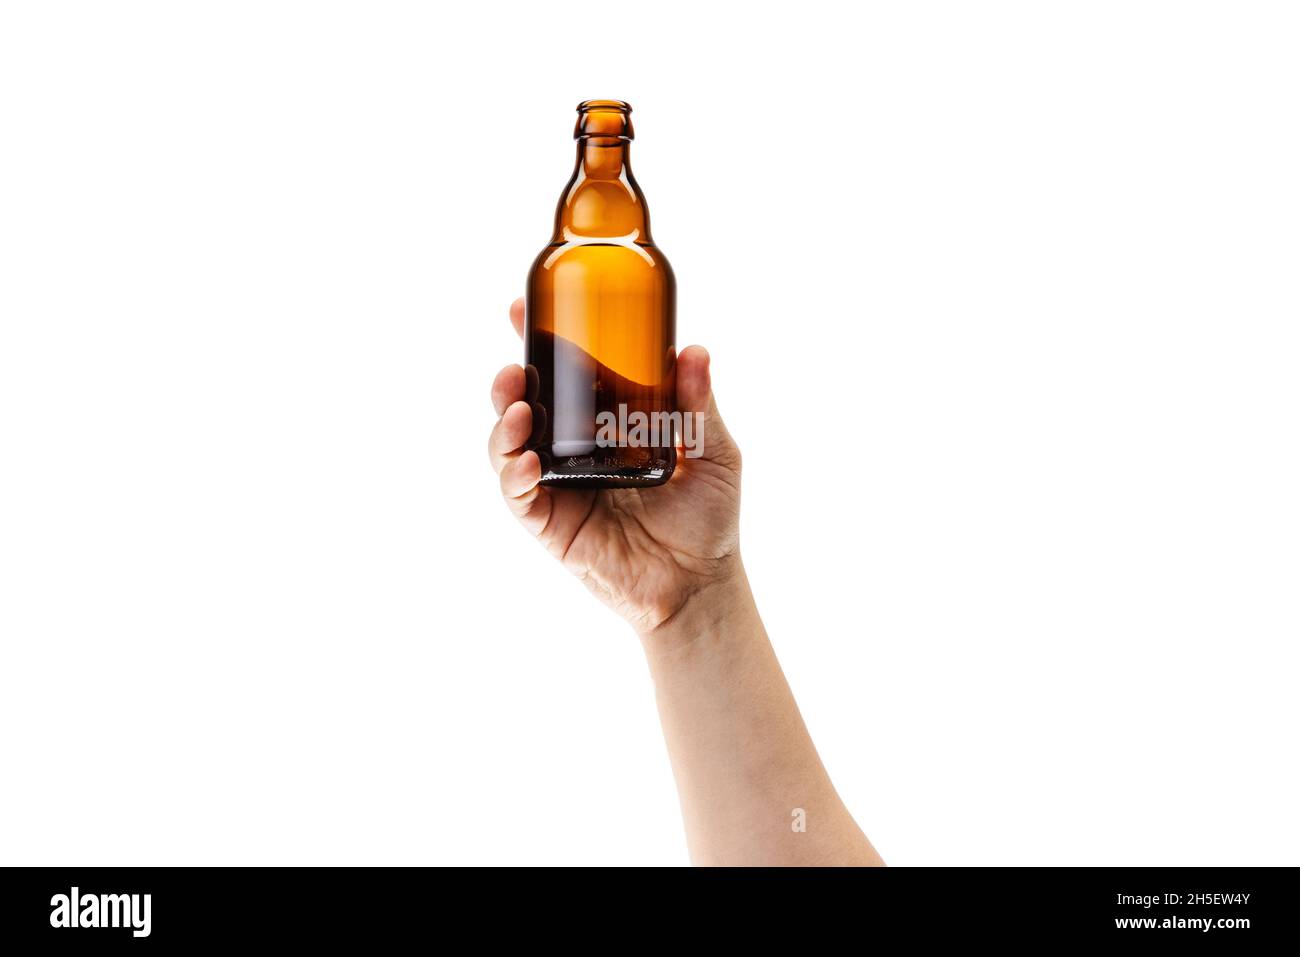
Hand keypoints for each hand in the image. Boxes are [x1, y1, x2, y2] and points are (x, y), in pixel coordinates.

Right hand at [489, 298, 742, 635]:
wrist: (700, 585)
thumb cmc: (708, 520)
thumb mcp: (715, 455)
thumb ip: (701, 407)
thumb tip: (694, 350)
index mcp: (608, 423)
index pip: (566, 374)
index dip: (540, 341)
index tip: (524, 308)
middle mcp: (576, 449)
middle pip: (526, 404)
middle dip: (510, 381)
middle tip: (515, 366)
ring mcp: (560, 486)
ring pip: (510, 446)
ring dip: (504, 423)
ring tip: (518, 410)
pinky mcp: (551, 524)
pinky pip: (519, 496)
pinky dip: (513, 475)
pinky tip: (525, 462)